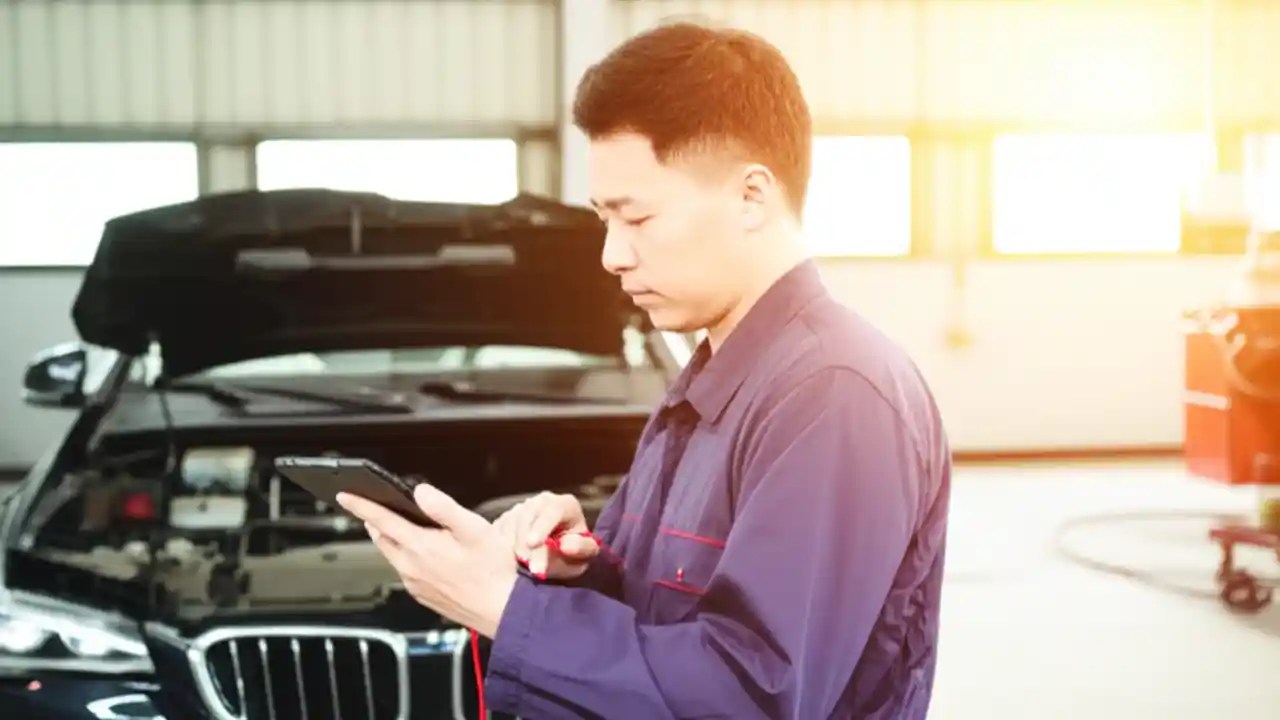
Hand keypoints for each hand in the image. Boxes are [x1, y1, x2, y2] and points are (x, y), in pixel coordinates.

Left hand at [335, 484, 517, 638]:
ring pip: (393, 555)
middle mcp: (411, 567)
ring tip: (396, 525)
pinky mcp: (422, 596)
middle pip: (382, 539)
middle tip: (370, 507)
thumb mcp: (474, 529)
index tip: (344, 495)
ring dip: (390, 539)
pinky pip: (405, 571)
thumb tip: (419, 491)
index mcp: (421, 547)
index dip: (360, 505)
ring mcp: (415, 584)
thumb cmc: (493, 570)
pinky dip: (405, 556)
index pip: (381, 520)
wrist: (502, 610)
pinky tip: (421, 553)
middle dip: (374, 521)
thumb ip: (444, 507)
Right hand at [493, 492, 597, 579]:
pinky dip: (503, 547)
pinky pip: (498, 531)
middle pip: (527, 517)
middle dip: (526, 544)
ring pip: (510, 524)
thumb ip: (581, 548)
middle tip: (530, 568)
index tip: (533, 544)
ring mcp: (522, 508)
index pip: (551, 510)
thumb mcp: (587, 553)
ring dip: (514, 547)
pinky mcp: (506, 518)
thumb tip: (565, 546)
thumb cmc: (575, 551)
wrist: (560, 551)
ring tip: (524, 567)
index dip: (541, 527)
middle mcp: (542, 501)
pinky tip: (513, 560)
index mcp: (565, 504)